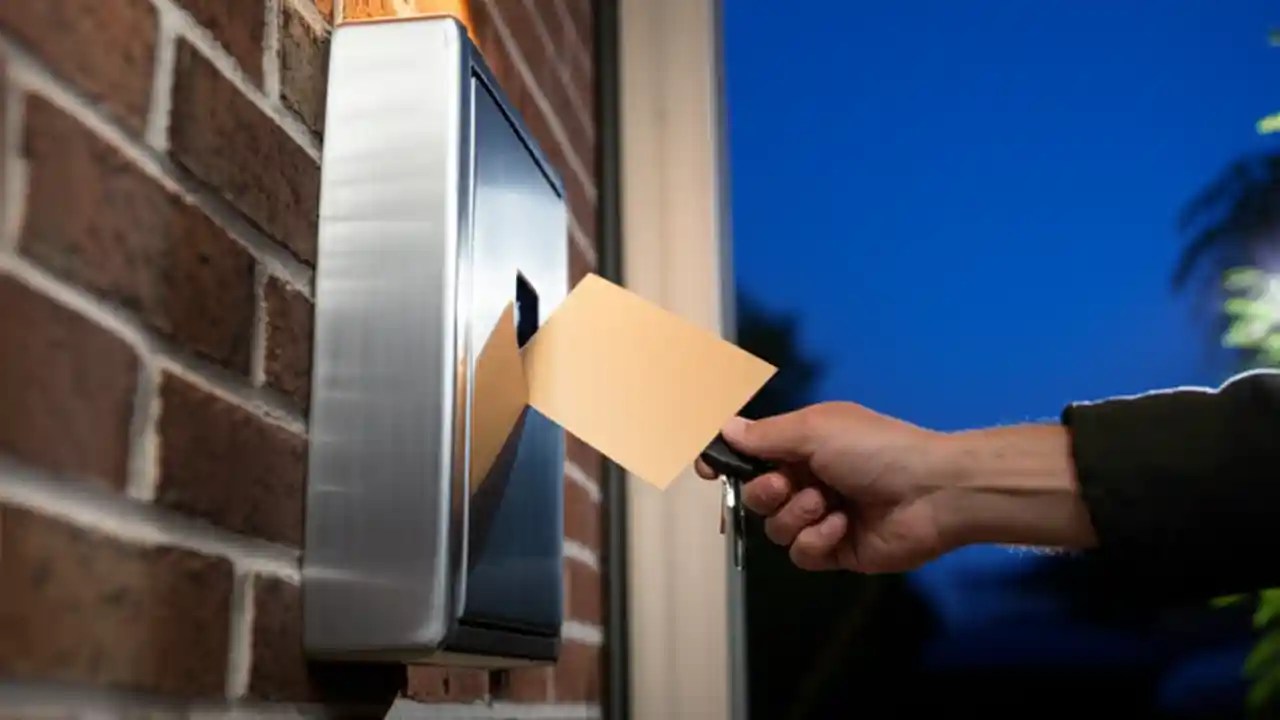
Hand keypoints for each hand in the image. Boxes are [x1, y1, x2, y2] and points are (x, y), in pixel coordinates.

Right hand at [697, 403, 1094, 573]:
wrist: (932, 492)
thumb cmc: (876, 449)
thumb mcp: (815, 429)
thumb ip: (765, 435)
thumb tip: (724, 427)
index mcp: (803, 445)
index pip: (750, 454)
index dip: (725, 462)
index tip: (708, 468)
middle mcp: (808, 480)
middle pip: (755, 495)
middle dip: (767, 492)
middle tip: (791, 484)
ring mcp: (821, 517)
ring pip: (775, 528)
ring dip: (797, 515)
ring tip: (828, 504)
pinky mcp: (836, 551)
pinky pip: (800, 554)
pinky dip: (816, 540)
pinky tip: (842, 527)